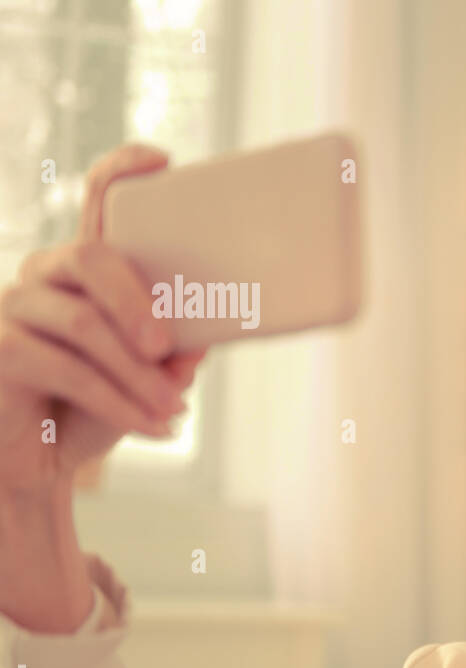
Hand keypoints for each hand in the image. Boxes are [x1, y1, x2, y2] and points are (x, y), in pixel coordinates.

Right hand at [0, 143, 206, 492]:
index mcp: (88, 269)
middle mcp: (46, 275)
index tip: (160, 161)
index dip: (120, 171)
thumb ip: (174, 358)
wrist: (40, 461)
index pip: (95, 202)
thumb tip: (200, 346)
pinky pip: (67, 370)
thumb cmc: (95, 410)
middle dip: (137, 302)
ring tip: (172, 409)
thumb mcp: (148, 381)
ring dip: (138, 374)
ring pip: (84, 324)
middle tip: (168, 349)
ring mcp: (15, 307)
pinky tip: (152, 427)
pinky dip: (119, 403)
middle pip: (90, 258)